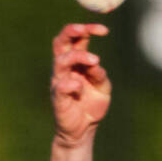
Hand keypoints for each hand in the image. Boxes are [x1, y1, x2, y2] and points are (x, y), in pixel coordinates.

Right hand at [50, 23, 110, 145]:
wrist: (83, 130)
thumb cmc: (91, 104)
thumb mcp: (102, 87)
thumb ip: (99, 75)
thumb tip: (95, 64)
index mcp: (76, 62)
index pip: (77, 39)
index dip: (88, 30)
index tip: (104, 30)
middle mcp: (64, 68)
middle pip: (61, 42)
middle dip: (71, 32)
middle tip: (84, 30)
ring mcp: (59, 81)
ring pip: (61, 60)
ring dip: (77, 56)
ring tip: (94, 60)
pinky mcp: (57, 97)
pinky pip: (60, 86)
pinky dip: (70, 84)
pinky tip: (79, 87)